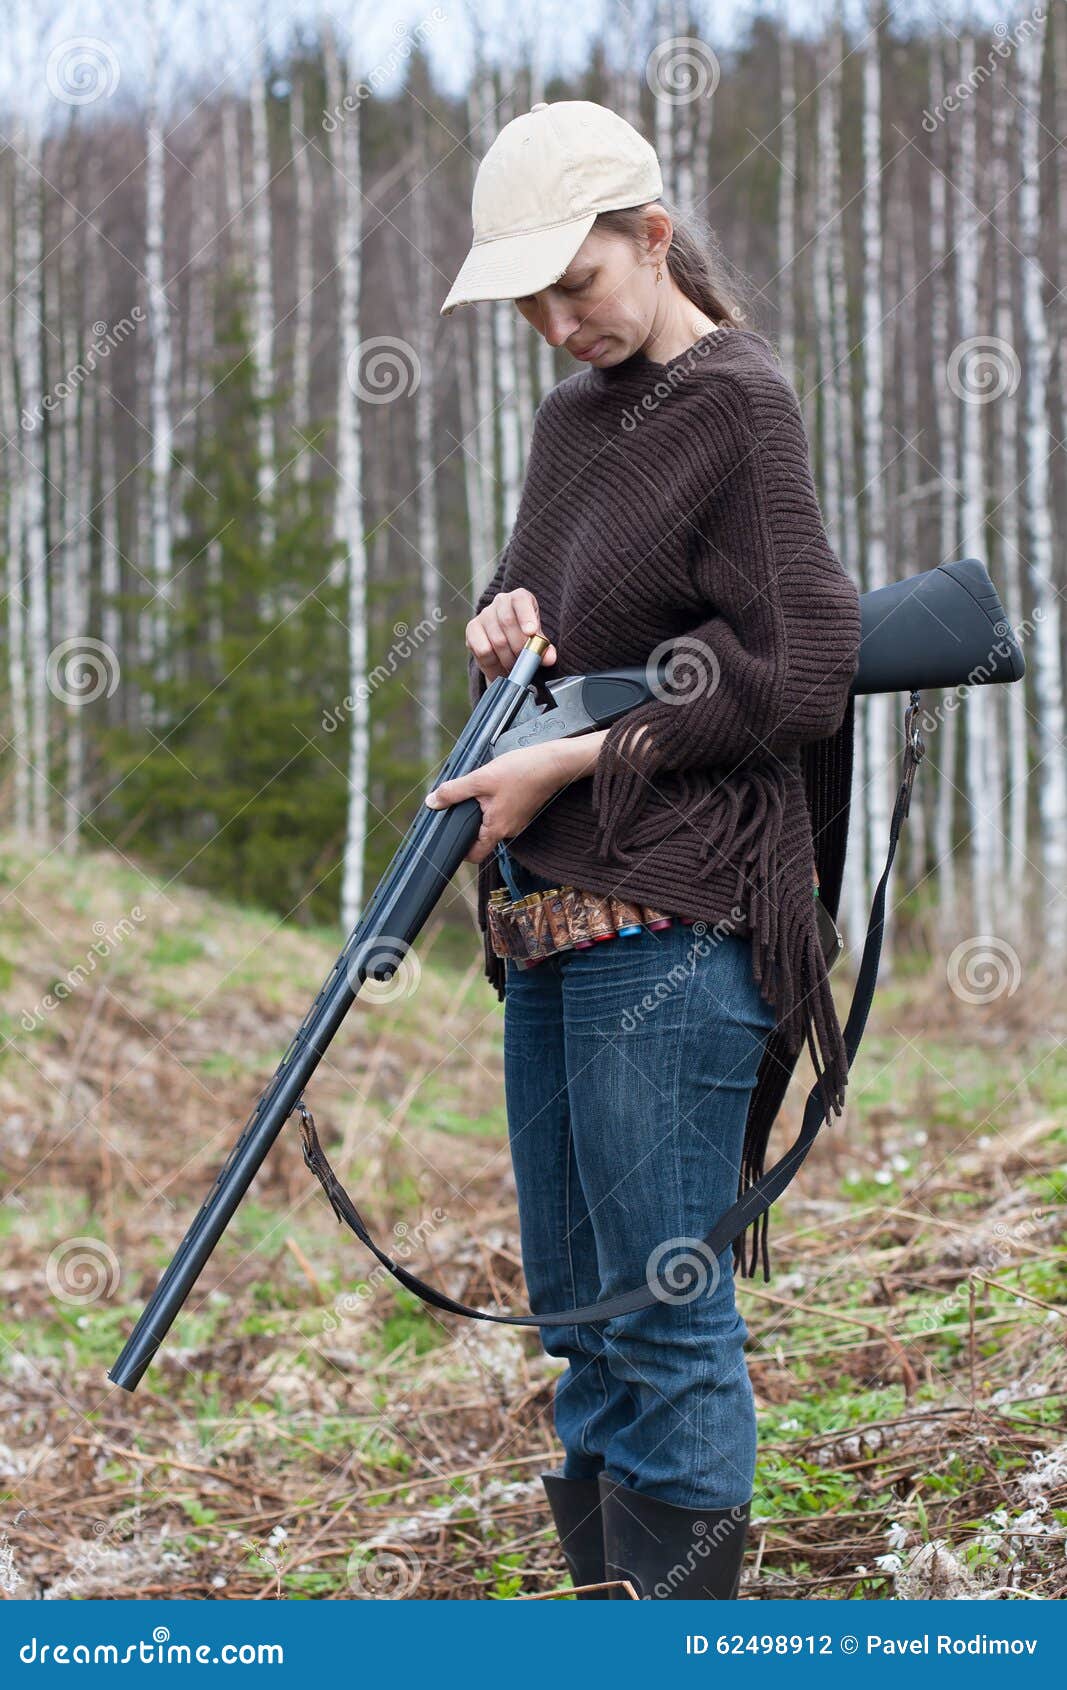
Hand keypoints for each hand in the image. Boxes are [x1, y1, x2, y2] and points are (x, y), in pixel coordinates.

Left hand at [424, 742, 575, 863]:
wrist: (554, 763)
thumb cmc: (521, 771)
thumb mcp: (480, 779)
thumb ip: (454, 792)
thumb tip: (432, 802)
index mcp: (497, 829)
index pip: (474, 855)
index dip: (460, 849)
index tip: (450, 834)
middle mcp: (509, 831)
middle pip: (482, 836)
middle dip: (470, 821)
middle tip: (461, 802)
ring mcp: (518, 822)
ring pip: (493, 822)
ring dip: (483, 809)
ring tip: (481, 789)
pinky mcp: (524, 811)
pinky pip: (504, 813)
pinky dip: (496, 803)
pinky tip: (497, 785)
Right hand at [467, 588, 557, 682]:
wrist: (507, 646)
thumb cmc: (526, 638)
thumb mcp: (538, 640)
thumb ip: (544, 648)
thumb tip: (549, 658)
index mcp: (521, 598)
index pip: (521, 600)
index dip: (526, 616)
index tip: (531, 632)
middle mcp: (501, 601)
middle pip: (508, 623)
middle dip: (519, 647)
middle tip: (525, 663)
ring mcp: (485, 614)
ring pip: (497, 639)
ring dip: (508, 659)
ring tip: (515, 667)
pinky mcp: (472, 629)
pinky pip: (482, 649)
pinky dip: (493, 664)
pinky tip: (499, 668)